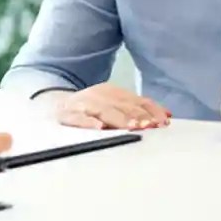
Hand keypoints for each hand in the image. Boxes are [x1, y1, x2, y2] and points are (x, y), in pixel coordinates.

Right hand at [37, 83, 170, 129]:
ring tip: (133, 127)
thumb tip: (168, 115)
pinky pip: (78, 118)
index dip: (151, 110)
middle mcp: (99, 95)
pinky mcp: (67, 114)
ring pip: (104, 110)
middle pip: (122, 105)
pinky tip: (98, 128)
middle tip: (151, 125)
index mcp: (112, 92)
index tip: (163, 122)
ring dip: (119, 119)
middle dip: (138, 115)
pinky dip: (88, 122)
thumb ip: (139, 109)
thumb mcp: (115, 105)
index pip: (137, 101)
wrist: (53, 104)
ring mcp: (82, 103)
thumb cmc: (90, 109)